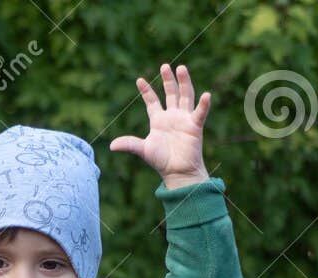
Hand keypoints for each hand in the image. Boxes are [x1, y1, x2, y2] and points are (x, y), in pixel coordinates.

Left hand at [109, 63, 211, 188]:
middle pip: (171, 93)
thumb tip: (111, 146)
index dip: (146, 91)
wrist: (177, 172)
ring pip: (185, 96)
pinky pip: (200, 113)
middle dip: (168, 80)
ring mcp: (184, 119)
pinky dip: (204, 104)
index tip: (139, 80)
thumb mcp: (143, 150)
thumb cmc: (161, 161)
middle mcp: (172, 116)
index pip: (152, 101)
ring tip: (181, 68)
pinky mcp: (195, 126)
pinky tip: (206, 95)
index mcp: (159, 120)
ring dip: (184, 83)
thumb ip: (129, 144)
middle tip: (164, 66)